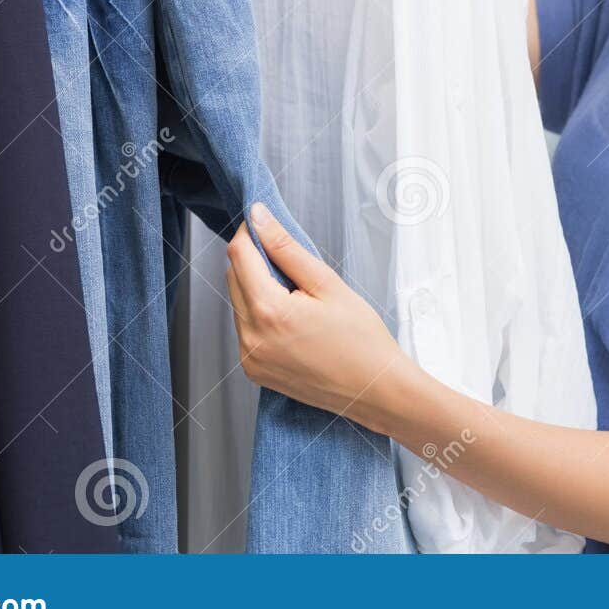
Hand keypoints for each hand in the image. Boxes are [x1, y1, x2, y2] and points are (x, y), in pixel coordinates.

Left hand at [226, 202, 409, 426]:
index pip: (239, 255)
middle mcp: (250, 337)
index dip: (251, 233)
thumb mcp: (328, 284)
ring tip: (298, 297)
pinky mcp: (253, 370)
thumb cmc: (361, 339)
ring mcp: (249, 358)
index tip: (266, 225)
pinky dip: (260, 315)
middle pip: (233, 278)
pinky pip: (245, 329)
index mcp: (269, 311)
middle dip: (255, 261)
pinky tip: (292, 319)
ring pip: (238, 303)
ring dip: (257, 289)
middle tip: (292, 263)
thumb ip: (287, 248)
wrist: (375, 390)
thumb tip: (259, 218)